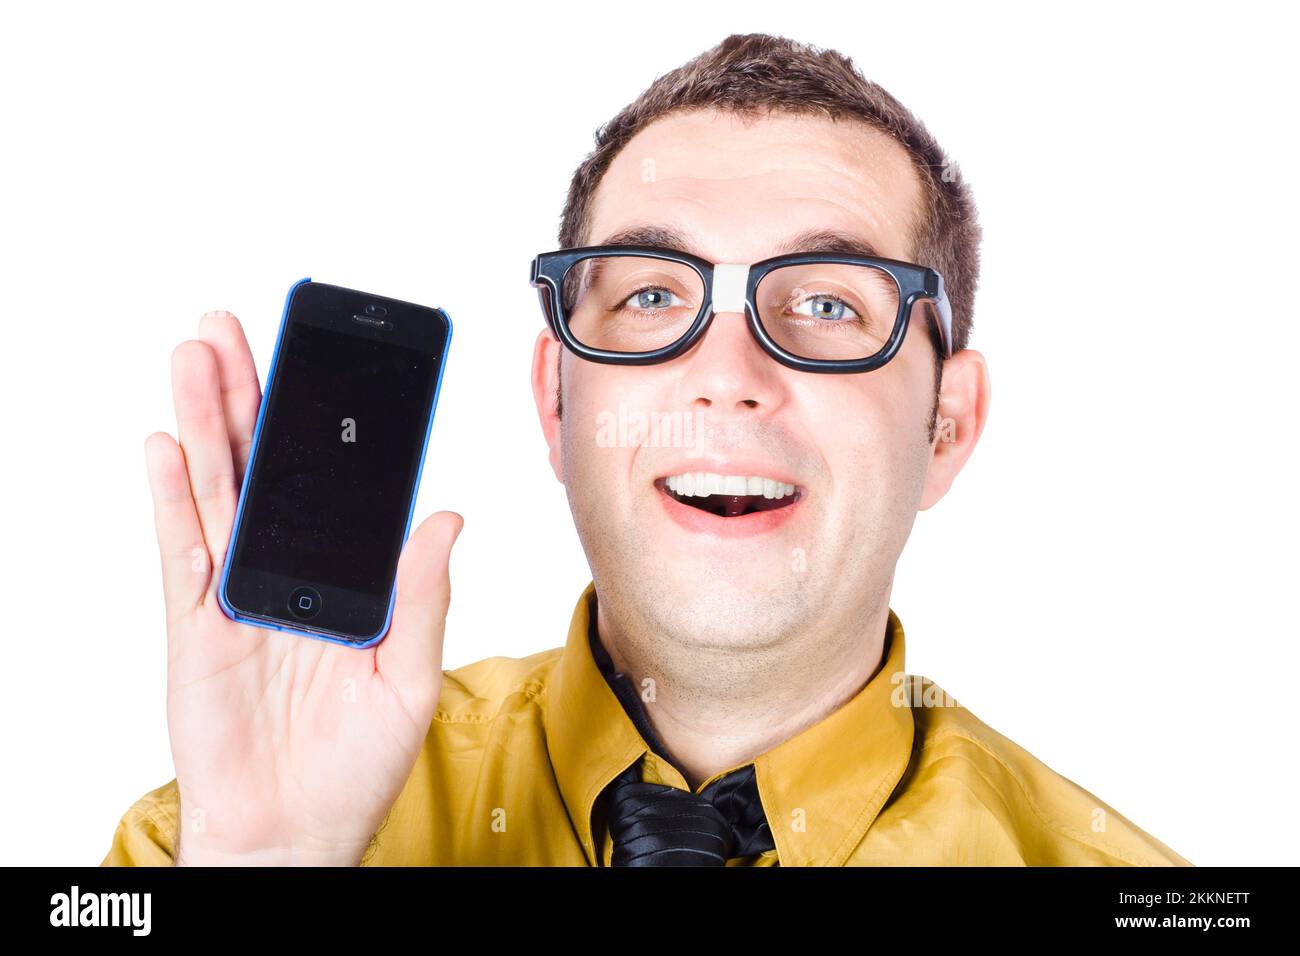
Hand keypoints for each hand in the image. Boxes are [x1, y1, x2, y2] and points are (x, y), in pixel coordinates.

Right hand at [146, 310, 461, 865]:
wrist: (293, 832)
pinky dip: (171, 497)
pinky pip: (181, 550)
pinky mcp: (194, 623)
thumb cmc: (354, 767)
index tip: (334, 363)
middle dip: (253, 394)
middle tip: (241, 327)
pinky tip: (166, 445)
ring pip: (219, 489)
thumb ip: (421, 596)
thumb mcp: (408, 679)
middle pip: (267, 467)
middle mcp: (291, 569)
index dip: (334, 426)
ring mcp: (238, 591)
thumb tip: (445, 515)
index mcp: (348, 576)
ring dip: (206, 421)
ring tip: (198, 353)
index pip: (339, 484)